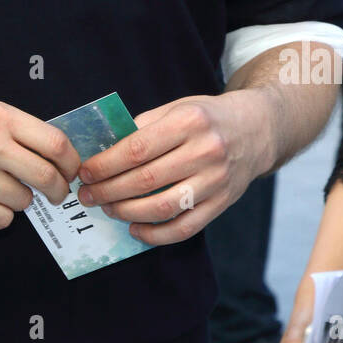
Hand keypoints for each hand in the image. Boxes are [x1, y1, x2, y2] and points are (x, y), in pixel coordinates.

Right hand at [0, 99, 80, 230]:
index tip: (72, 171)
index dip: (71, 162)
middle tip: (56, 194)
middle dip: (58, 191)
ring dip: (20, 201)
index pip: (55, 143)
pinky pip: (1, 220)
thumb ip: (16, 130)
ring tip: (0, 189)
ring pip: (24, 202)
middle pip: (46, 177)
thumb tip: (57, 155)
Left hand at [75, 93, 267, 244]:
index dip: (105, 165)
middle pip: (146, 180)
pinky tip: (135, 228)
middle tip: (88, 195)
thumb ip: (143, 127)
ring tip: (108, 208)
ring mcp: (216, 181)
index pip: (137, 149)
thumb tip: (104, 151)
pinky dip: (156, 234)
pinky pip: (185, 228)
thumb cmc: (207, 117)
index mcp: (189, 121)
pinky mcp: (223, 203)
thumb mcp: (177, 108)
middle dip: (109, 190)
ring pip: (163, 207)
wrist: (256, 129)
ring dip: (127, 212)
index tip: (85, 172)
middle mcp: (205, 151)